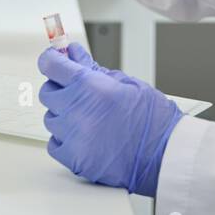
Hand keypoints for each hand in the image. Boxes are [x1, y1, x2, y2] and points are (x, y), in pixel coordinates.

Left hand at [38, 42, 182, 196]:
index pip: (51, 65)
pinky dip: (64, 138)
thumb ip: (94, 68)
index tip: (54, 60)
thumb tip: (74, 54)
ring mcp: (74, 137)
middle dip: (60, 88)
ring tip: (88, 118)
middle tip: (78, 92)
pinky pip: (54, 143)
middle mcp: (77, 111)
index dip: (51, 60)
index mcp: (90, 87)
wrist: (167, 156)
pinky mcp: (75, 159)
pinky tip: (83, 135)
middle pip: (48, 92)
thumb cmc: (155, 120)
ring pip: (50, 118)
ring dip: (63, 114)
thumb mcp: (127, 83)